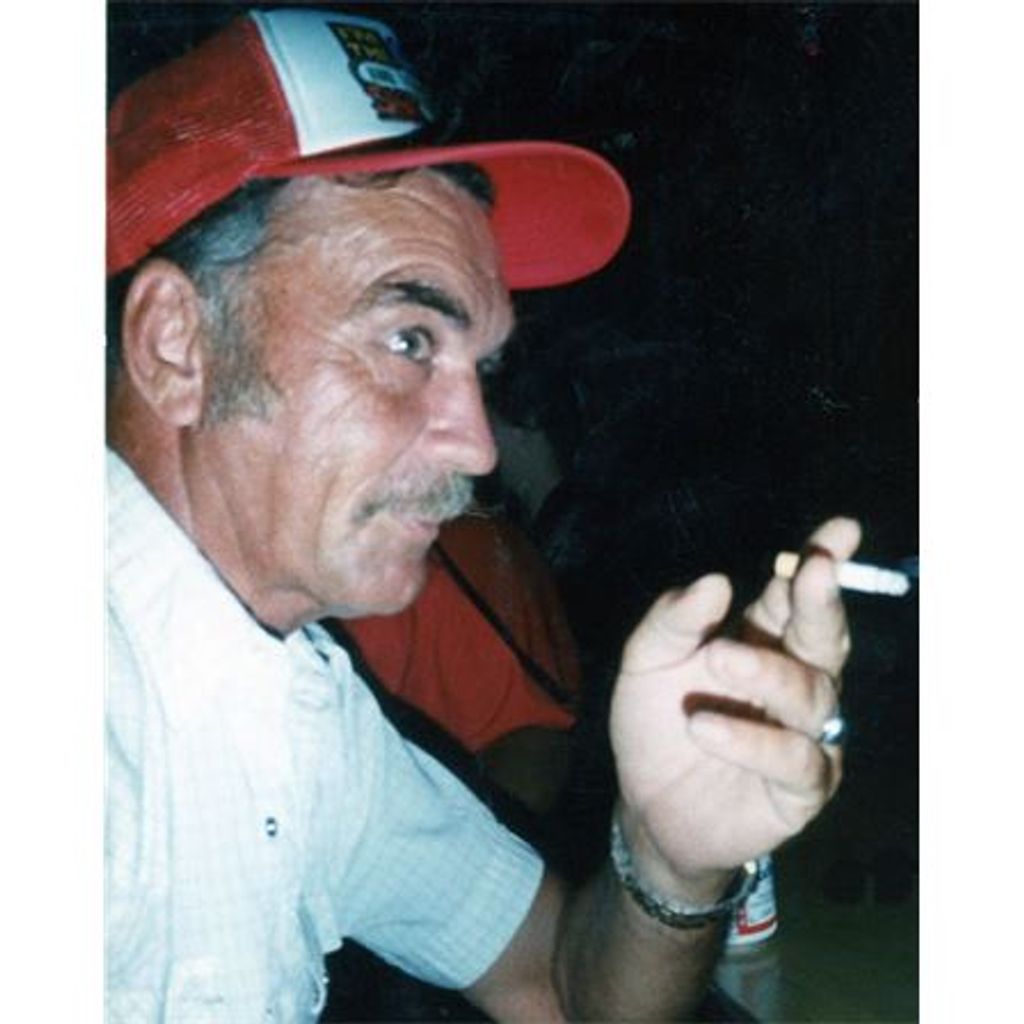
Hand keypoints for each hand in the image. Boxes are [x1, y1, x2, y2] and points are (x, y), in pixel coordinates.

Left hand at [609, 517, 860, 893]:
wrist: (646, 807)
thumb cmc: (657, 722)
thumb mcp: (646, 663)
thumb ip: (674, 621)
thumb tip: (714, 582)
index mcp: (763, 641)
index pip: (797, 596)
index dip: (820, 562)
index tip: (840, 531)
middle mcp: (795, 682)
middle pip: (824, 638)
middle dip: (822, 602)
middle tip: (813, 573)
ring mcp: (805, 736)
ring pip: (812, 695)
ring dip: (768, 674)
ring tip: (718, 660)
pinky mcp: (801, 789)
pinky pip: (795, 760)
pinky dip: (752, 742)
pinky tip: (705, 728)